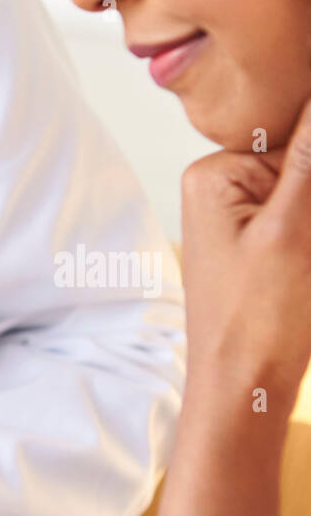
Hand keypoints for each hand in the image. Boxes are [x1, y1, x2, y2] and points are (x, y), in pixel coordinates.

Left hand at [180, 98, 310, 410]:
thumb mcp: (293, 228)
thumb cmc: (257, 320)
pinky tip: (298, 272)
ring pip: (307, 187)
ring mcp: (242, 213)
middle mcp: (221, 185)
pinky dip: (309, 230)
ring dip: (310, 220)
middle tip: (294, 255)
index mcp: (214, 172)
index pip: (300, 126)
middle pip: (305, 159)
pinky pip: (302, 215)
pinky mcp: (265, 240)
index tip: (299, 228)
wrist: (242, 389)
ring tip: (295, 267)